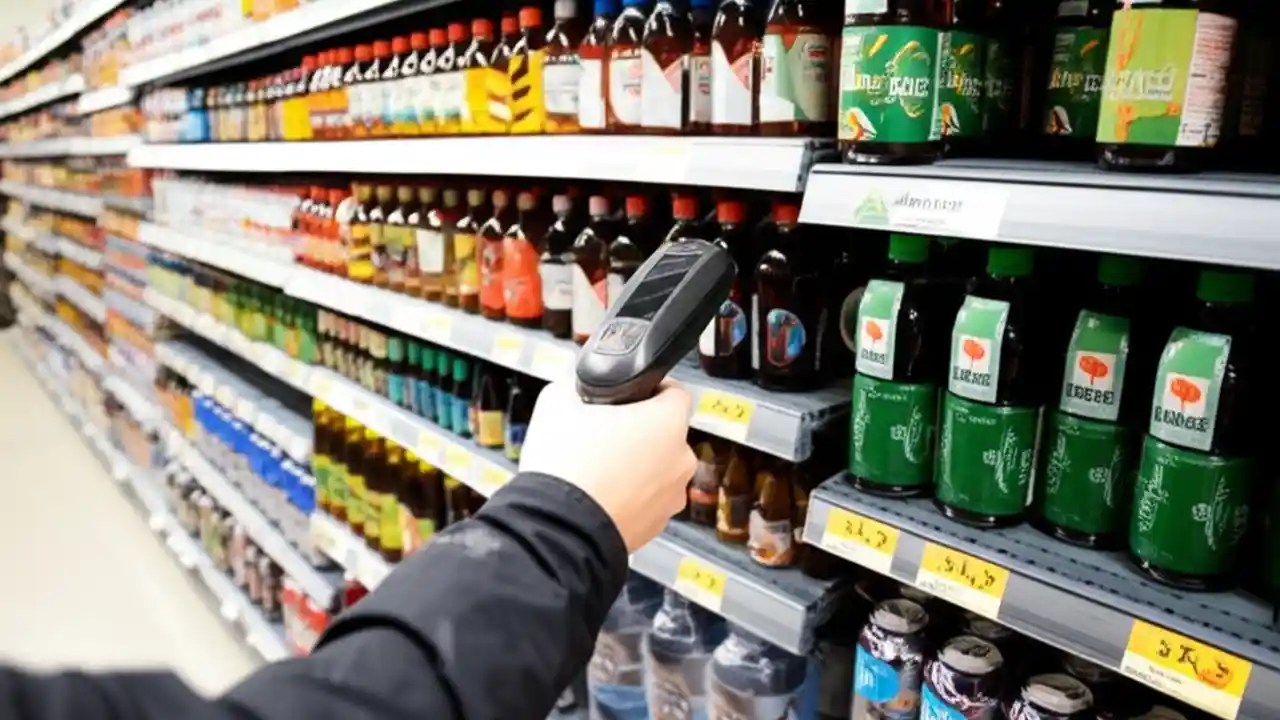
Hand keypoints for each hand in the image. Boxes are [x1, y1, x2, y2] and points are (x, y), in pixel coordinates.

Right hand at [518, 380, 695, 551]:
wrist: (558, 529)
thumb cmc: (566, 467)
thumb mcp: (558, 401)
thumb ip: (578, 387)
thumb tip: (578, 390)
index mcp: (668, 422)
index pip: (675, 392)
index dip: (650, 390)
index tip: (630, 395)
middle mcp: (680, 460)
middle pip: (667, 434)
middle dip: (640, 432)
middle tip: (603, 434)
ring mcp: (671, 497)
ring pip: (658, 470)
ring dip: (636, 466)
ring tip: (596, 469)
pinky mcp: (656, 526)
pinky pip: (647, 500)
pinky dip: (630, 496)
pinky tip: (599, 494)